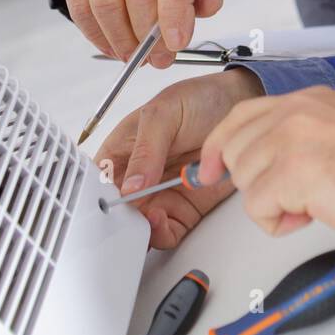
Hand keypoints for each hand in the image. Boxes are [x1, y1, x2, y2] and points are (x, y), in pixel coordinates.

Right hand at [63, 0, 221, 62]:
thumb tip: (208, 7)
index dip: (175, 10)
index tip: (177, 41)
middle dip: (149, 35)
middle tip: (160, 58)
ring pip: (105, 1)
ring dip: (122, 38)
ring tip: (137, 55)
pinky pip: (81, 7)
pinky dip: (98, 35)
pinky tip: (115, 46)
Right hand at [93, 67, 263, 248]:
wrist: (238, 106)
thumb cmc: (198, 100)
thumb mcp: (164, 114)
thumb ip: (146, 149)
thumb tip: (130, 185)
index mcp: (121, 151)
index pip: (98, 181)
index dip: (96, 196)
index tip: (105, 205)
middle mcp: (137, 177)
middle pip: (116, 211)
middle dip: (118, 221)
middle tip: (127, 219)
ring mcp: (159, 195)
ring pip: (139, 226)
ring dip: (139, 230)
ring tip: (149, 217)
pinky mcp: (183, 209)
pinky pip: (166, 232)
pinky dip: (161, 234)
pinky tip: (163, 221)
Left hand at [199, 86, 334, 241]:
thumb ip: (302, 138)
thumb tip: (272, 164)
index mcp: (308, 100)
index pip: (242, 115)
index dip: (219, 146)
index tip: (208, 170)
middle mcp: (296, 111)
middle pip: (234, 149)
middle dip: (254, 182)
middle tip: (292, 197)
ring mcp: (291, 137)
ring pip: (244, 179)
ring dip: (272, 203)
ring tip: (312, 203)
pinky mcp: (291, 170)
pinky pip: (257, 207)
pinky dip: (279, 223)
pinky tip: (311, 214)